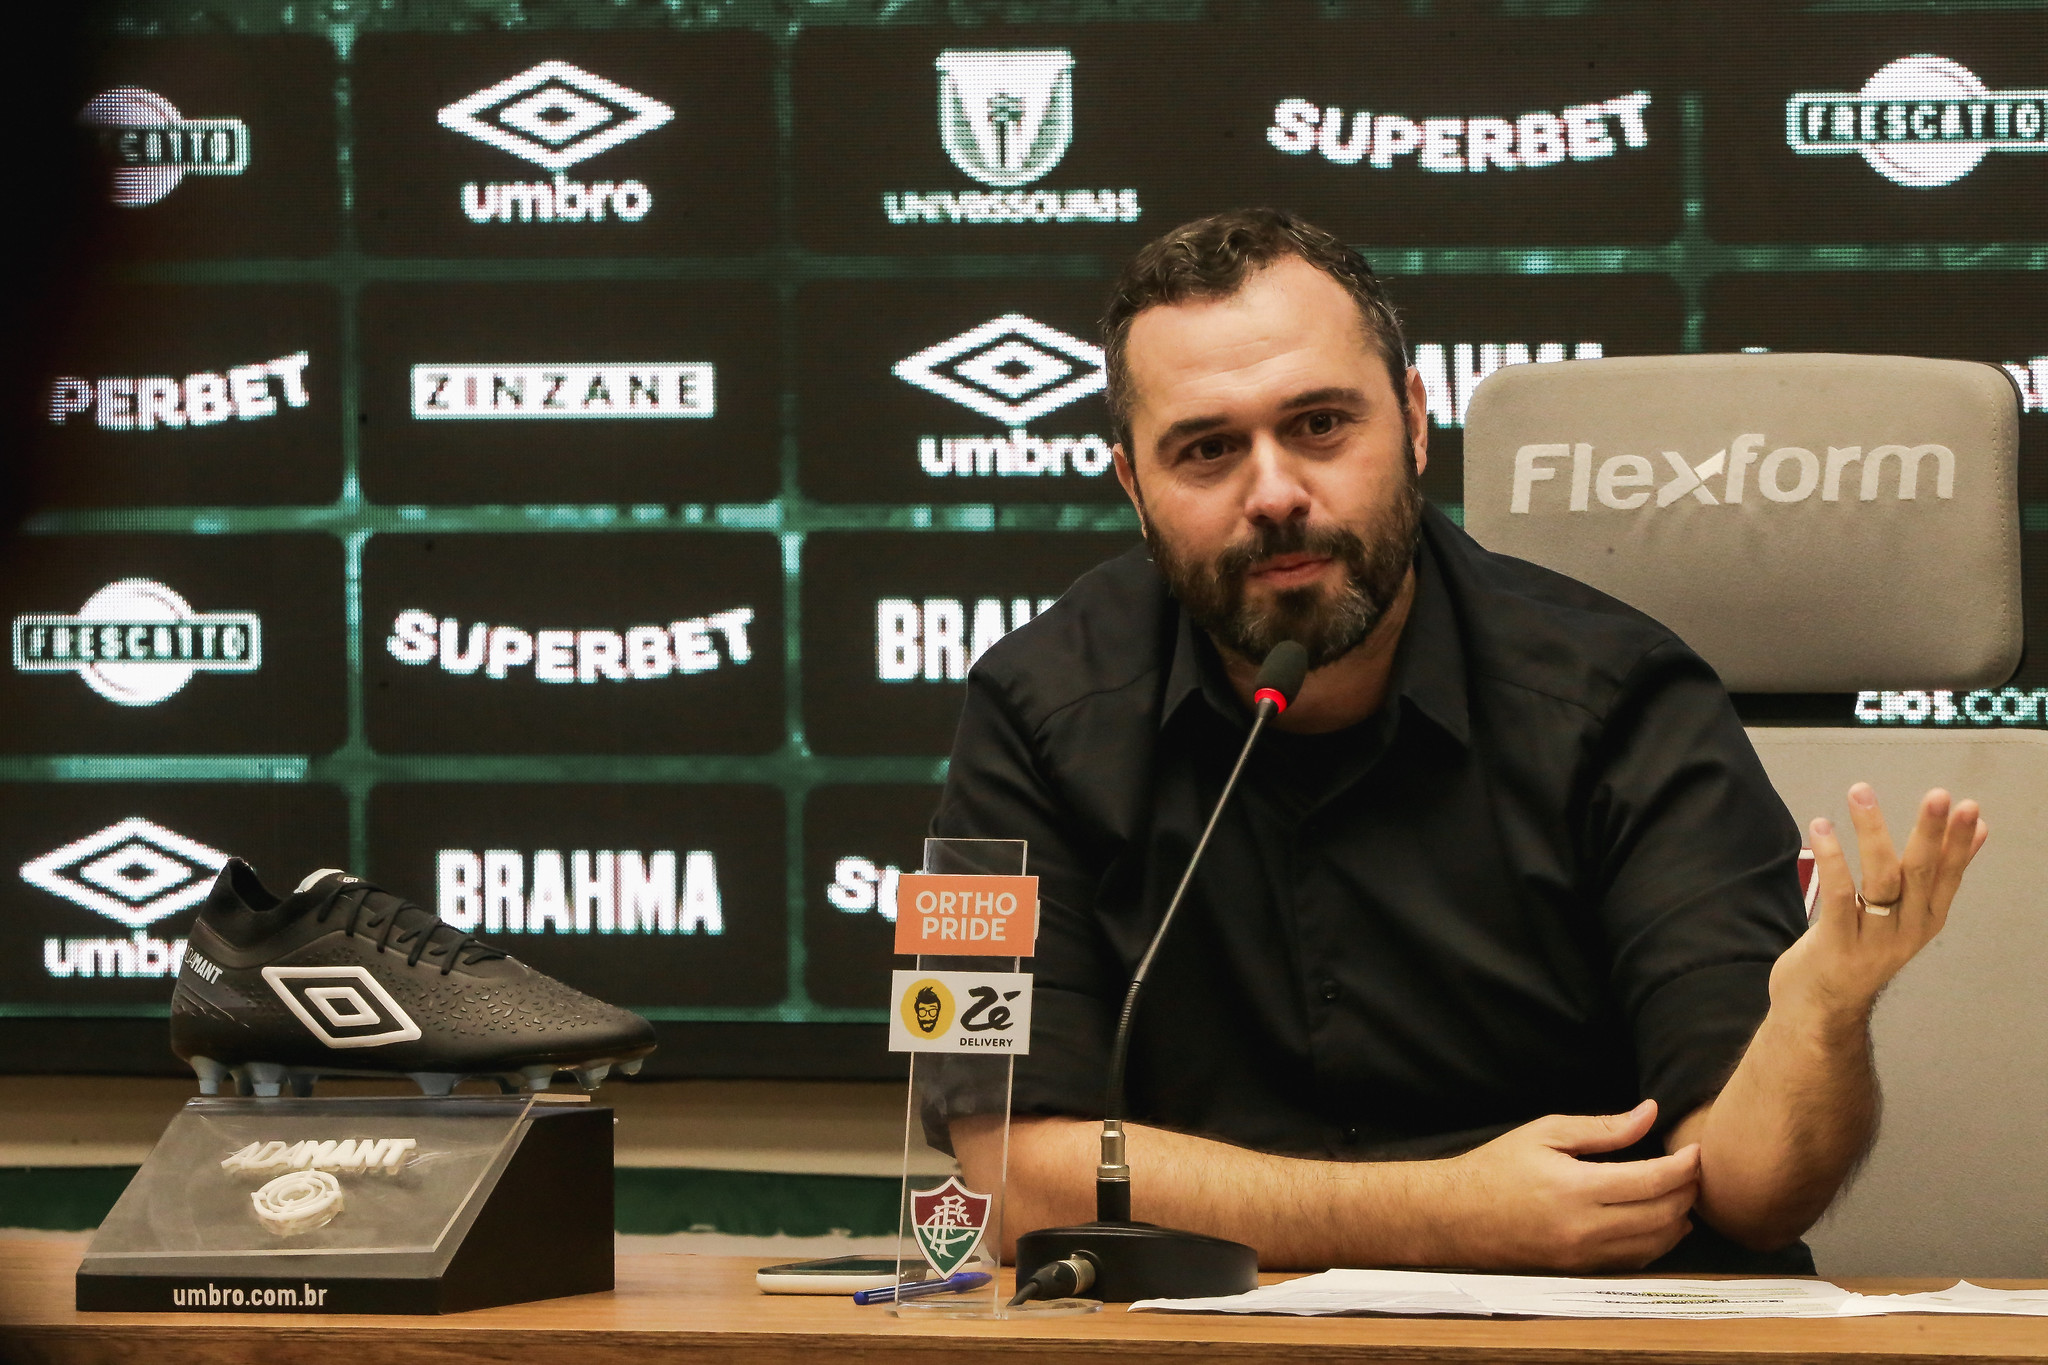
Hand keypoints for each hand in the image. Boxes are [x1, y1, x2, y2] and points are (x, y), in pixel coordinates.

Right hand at [1439, 1100, 1698, 1270]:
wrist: (1456, 1217)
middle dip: (1687, 1192)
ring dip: (1678, 1219)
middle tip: (1694, 1170)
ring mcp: (1585, 1256)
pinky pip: (1635, 1260)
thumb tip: (1649, 1113)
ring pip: (1655, 1245)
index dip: (1684, 1166)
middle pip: (1663, 1215)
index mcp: (1576, 1188)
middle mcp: (1585, 1229)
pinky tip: (1659, 1222)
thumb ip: (1603, 1127)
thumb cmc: (1497, 1167)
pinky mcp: (1581, 1271)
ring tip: (1682, 1194)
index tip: (1697, 1150)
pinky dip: (1657, 1241)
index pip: (1652, 1181)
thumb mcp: (1546, 1133)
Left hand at [1773, 784, 1987, 1019]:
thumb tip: (1978, 831)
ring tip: (1861, 792)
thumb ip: (1936, 875)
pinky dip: (1833, 858)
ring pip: (1880, 879)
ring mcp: (1874, 939)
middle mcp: (1907, 930)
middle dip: (1931, 833)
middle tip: (1938, 795)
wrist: (1821, 1007)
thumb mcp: (1905, 914)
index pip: (1950, 875)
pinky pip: (1840, 895)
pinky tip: (1822, 826)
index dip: (1960, 843)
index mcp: (1926, 919)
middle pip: (1922, 875)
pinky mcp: (1838, 944)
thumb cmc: (1861, 948)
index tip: (1971, 808)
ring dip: (1873, 832)